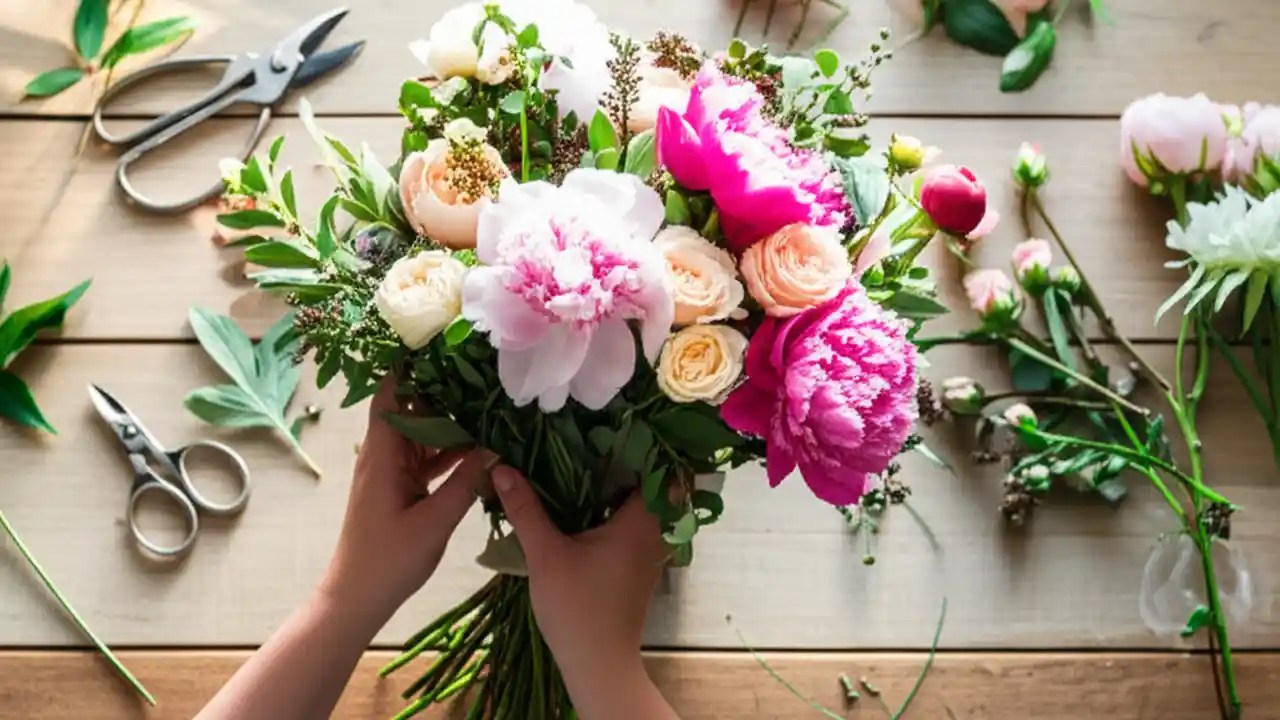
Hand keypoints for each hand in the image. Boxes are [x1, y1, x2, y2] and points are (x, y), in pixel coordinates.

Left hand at [320, 379, 493, 625]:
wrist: (356, 597)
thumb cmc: (388, 559)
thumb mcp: (435, 520)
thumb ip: (468, 481)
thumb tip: (500, 447)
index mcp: (383, 452)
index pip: (392, 391)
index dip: (413, 363)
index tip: (446, 341)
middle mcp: (384, 453)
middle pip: (413, 407)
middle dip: (446, 390)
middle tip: (486, 371)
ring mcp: (391, 470)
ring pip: (423, 433)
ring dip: (452, 422)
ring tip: (492, 404)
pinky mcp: (400, 488)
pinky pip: (427, 457)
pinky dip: (450, 451)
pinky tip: (481, 448)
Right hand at [492, 466, 676, 719]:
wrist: (598, 663)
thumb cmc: (577, 608)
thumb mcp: (545, 554)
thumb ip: (526, 509)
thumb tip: (501, 466)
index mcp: (641, 522)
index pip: (660, 468)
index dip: (641, 444)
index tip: (611, 426)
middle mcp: (654, 532)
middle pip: (655, 483)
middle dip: (629, 461)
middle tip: (594, 441)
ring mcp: (650, 552)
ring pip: (647, 506)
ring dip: (624, 487)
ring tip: (587, 465)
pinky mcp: (639, 567)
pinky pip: (638, 525)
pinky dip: (620, 510)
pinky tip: (587, 505)